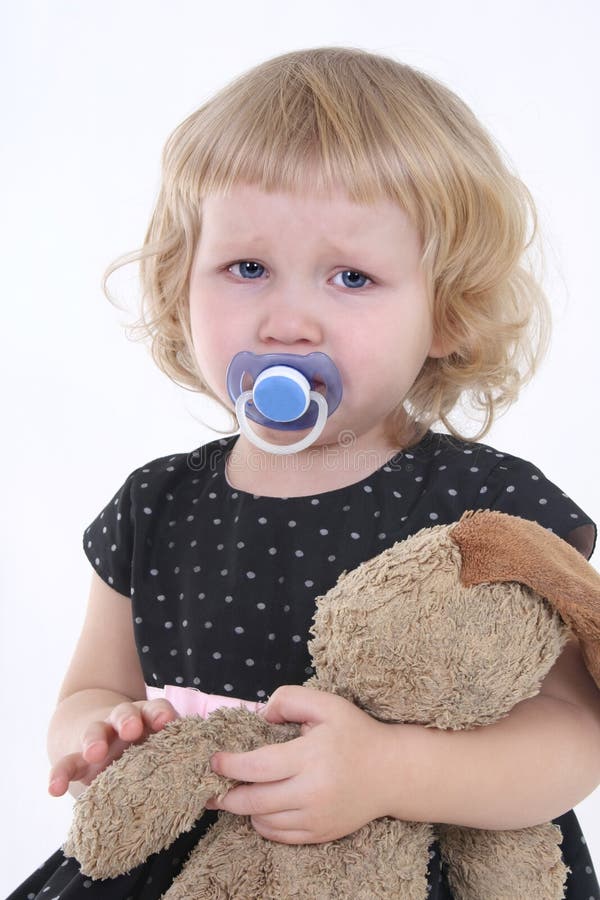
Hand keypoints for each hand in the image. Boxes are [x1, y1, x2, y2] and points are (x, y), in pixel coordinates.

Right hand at [48, 699, 178, 796]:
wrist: (102, 737)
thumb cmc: (146, 748)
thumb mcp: (163, 748)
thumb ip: (184, 762)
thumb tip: (218, 786)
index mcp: (150, 721)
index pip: (158, 711)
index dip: (162, 715)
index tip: (166, 723)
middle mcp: (124, 725)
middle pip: (126, 715)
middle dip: (129, 720)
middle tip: (131, 730)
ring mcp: (99, 739)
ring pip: (96, 733)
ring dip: (95, 740)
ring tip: (93, 752)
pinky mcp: (78, 759)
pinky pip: (66, 764)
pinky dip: (59, 774)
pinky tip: (53, 789)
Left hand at [206, 685, 393, 844]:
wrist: (392, 772)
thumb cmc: (355, 733)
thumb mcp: (326, 704)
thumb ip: (289, 699)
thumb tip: (261, 715)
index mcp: (311, 757)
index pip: (257, 766)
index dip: (229, 765)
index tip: (214, 761)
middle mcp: (312, 792)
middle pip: (253, 800)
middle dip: (226, 795)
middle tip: (212, 788)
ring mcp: (316, 817)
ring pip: (263, 821)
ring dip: (245, 809)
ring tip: (239, 794)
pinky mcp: (320, 834)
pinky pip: (279, 835)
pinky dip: (263, 823)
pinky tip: (262, 808)